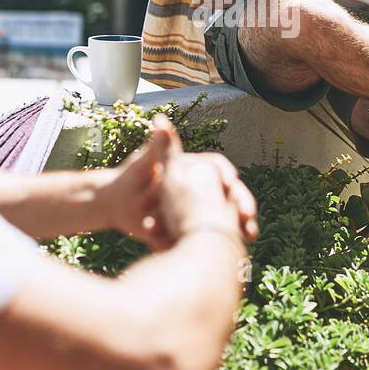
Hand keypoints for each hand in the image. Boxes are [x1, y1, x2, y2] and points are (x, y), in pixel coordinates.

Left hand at [102, 115, 257, 249]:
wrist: (121, 208)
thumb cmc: (131, 179)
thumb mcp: (144, 163)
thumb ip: (157, 146)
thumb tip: (159, 118)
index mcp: (194, 168)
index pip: (217, 167)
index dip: (226, 174)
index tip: (229, 181)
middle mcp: (203, 187)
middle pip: (231, 193)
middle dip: (241, 204)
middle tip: (246, 215)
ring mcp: (202, 209)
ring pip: (230, 216)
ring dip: (240, 227)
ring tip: (247, 235)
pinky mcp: (197, 228)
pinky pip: (217, 236)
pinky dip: (226, 242)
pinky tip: (231, 251)